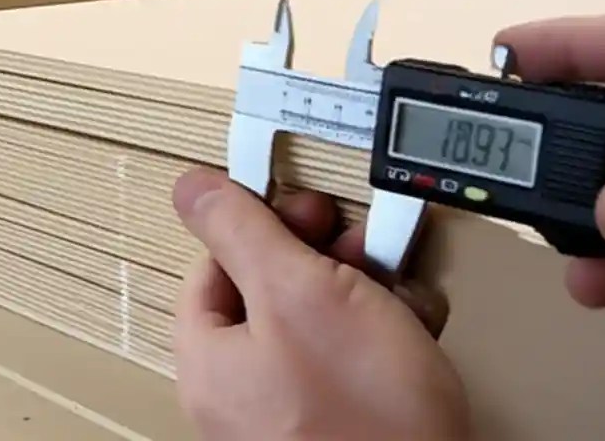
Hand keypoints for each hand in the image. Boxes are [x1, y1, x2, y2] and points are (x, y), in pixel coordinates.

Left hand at [170, 168, 469, 440]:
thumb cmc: (367, 418)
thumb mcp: (300, 292)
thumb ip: (242, 231)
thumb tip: (191, 187)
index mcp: (210, 361)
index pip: (216, 265)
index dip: (260, 228)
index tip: (304, 214)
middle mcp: (242, 393)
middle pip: (272, 290)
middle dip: (327, 262)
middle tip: (361, 259)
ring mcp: (293, 412)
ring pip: (321, 320)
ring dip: (367, 295)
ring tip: (399, 304)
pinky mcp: (342, 422)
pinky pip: (351, 360)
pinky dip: (385, 337)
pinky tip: (412, 337)